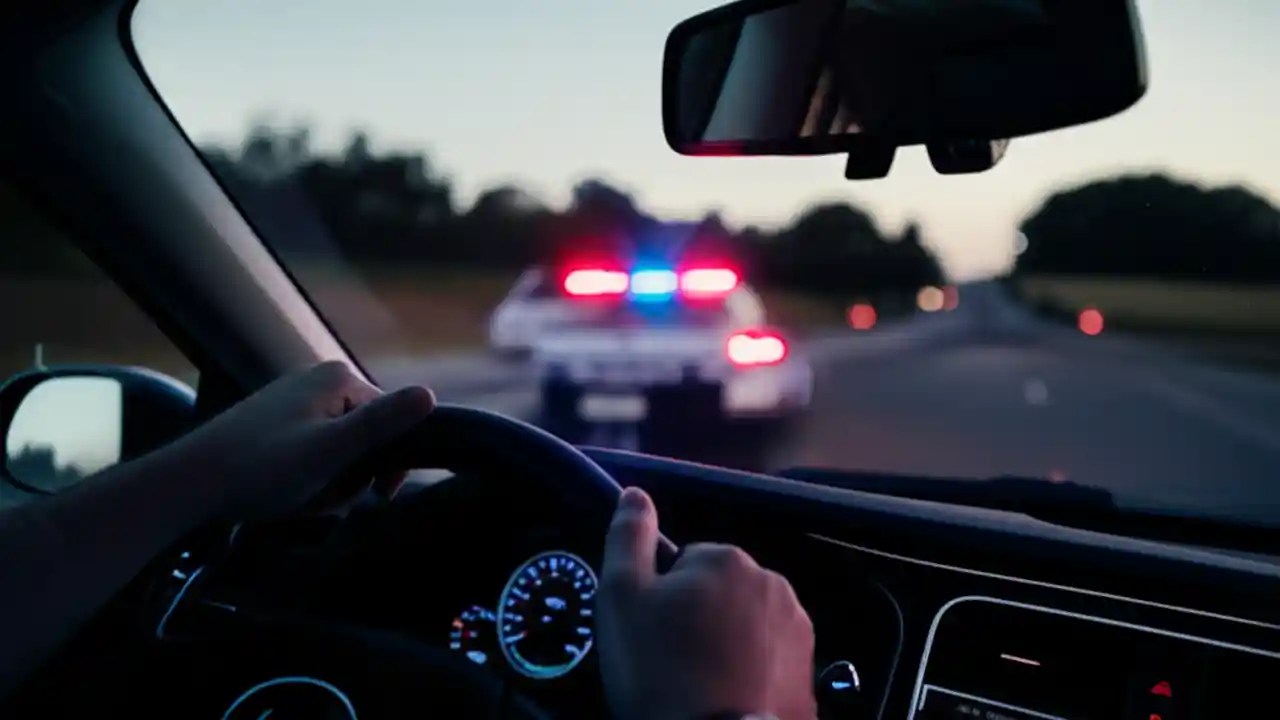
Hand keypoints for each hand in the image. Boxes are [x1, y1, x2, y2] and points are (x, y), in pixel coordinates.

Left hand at [164, 361, 434, 520]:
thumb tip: (430, 394)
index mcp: (339, 377)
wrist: (188, 485)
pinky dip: (308, 478)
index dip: (385, 465)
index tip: (369, 495)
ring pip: (342, 451)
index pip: (393, 424)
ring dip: (330, 483)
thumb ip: (380, 424)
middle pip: (368, 439)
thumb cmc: (260, 469)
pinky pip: (316, 452)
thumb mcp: (328, 451)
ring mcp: (298, 400)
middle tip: (319, 497)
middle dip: (352, 477)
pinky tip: (283, 491)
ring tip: (298, 496)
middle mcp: (321, 379)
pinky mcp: (279, 422)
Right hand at [597, 488, 816, 719]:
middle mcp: (771, 584)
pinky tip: (725, 695)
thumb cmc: (662, 672)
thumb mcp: (621, 597)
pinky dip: (750, 672)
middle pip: (718, 591)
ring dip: (725, 644)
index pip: (684, 562)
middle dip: (698, 618)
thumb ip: (628, 537)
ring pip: (745, 625)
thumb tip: (635, 495)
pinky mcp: (807, 671)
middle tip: (671, 659)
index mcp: (726, 558)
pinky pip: (768, 660)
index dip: (662, 596)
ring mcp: (795, 629)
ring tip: (698, 681)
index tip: (653, 630)